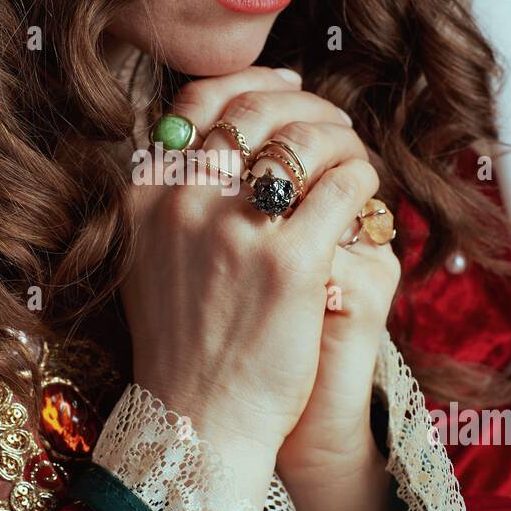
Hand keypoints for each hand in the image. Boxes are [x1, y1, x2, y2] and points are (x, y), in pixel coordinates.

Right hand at [119, 66, 378, 508]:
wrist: (199, 423)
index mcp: (146, 196)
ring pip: (306, 139)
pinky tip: (365, 200)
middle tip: (330, 129)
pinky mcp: (291, 263)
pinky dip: (363, 182)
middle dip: (303, 110)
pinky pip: (345, 185)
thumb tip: (217, 139)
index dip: (249, 87)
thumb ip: (171, 198)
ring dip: (341, 141)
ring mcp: (236, 230)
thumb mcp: (149, 259)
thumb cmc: (184, 345)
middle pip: (256, 111)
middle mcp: (184, 202)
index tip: (284, 92)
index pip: (197, 101)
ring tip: (353, 160)